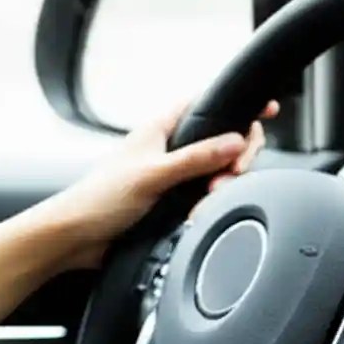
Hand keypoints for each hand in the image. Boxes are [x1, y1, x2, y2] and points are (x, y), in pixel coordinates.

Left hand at [37, 100, 277, 269]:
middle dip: (236, 156)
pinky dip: (211, 203)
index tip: (266, 109)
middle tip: (232, 172)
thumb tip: (235, 142)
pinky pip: (206, 195)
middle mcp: (170, 148)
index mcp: (162, 128)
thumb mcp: (152, 174)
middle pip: (224, 139)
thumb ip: (196, 157)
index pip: (209, 104)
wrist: (76, 238)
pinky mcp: (175, 200)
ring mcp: (174, 174)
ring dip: (223, 183)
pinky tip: (201, 211)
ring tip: (210, 196)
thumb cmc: (98, 200)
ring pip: (218, 170)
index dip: (238, 104)